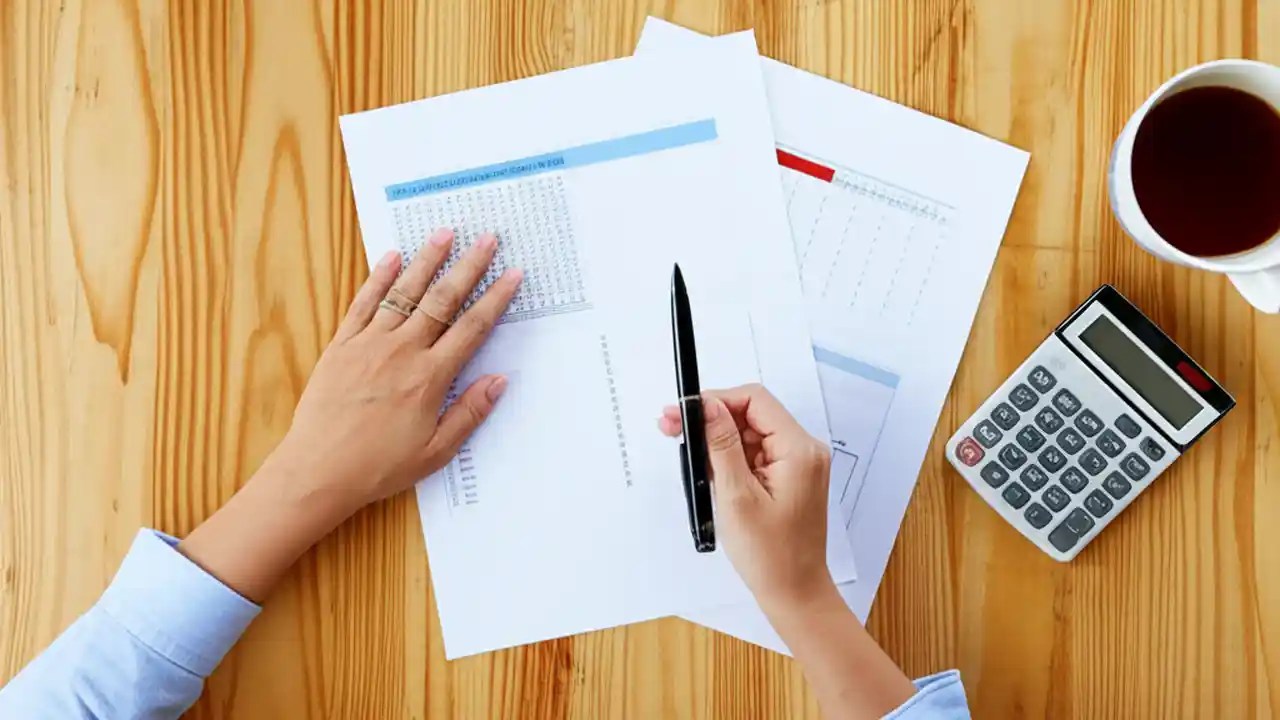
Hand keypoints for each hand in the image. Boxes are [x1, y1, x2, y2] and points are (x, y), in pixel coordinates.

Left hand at [179, 227, 520, 601]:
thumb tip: (499, 380)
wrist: (318, 471)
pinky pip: (363, 304)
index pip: (472, 328)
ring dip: (427, 261)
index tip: (512, 274)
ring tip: (444, 233)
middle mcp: (402, 352)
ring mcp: (369, 344)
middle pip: (442, 300)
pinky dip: (378, 278)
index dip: (495, 298)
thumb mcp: (435, 451)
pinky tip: (391, 257)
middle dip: (468, 266)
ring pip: (404, 292)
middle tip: (487, 238)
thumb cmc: (378, 468)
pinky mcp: (342, 346)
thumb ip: (469, 412)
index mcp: (430, 378)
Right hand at [659, 384, 833, 610]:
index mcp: (798, 450)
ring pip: (749, 433)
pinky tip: (709, 473)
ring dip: (717, 441)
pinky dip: (729, 459)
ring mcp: (797, 464)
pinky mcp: (787, 477)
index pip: (754, 400)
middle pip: (751, 413)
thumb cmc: (770, 555)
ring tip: (690, 460)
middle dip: (711, 419)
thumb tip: (708, 406)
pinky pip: (754, 454)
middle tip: (673, 427)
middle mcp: (803, 450)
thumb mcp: (736, 496)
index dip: (716, 400)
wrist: (794, 592)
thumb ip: (721, 445)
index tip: (685, 412)